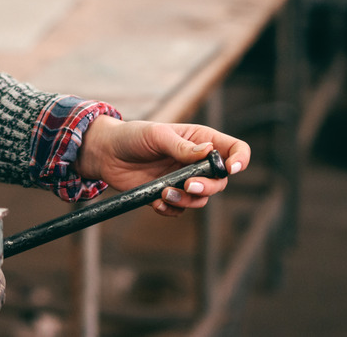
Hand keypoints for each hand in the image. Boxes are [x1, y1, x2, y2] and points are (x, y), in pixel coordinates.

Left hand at [74, 116, 250, 217]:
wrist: (106, 153)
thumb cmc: (133, 136)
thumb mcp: (156, 135)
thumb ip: (181, 146)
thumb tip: (209, 151)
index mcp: (201, 140)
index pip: (234, 149)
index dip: (241, 159)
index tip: (231, 168)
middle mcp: (197, 162)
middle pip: (220, 181)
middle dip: (208, 186)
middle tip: (189, 185)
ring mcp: (184, 180)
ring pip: (201, 199)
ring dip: (186, 201)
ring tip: (164, 193)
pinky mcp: (169, 194)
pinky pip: (180, 210)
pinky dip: (170, 209)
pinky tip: (155, 201)